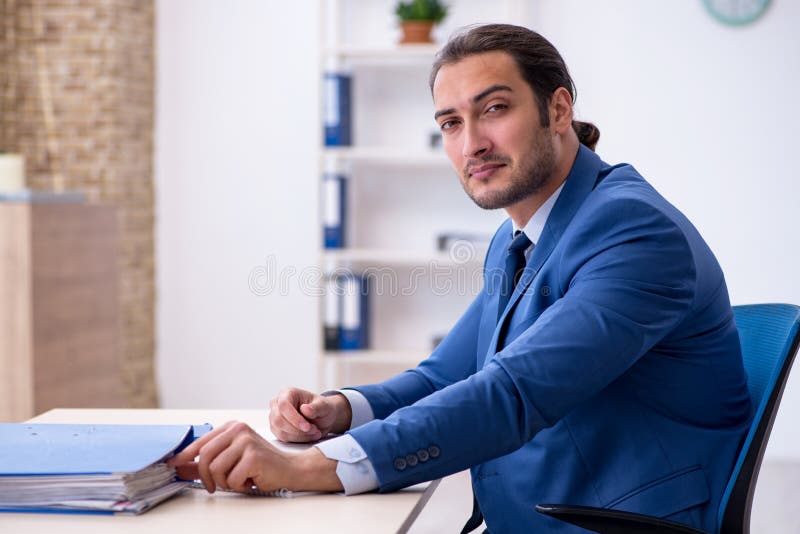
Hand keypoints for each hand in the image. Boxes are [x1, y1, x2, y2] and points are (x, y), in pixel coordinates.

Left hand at [167, 420, 341, 493]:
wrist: (289, 469)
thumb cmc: (260, 465)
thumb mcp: (230, 461)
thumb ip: (205, 464)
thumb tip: (180, 467)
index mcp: (232, 427)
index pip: (201, 442)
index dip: (185, 455)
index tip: (173, 464)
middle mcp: (238, 429)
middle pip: (205, 456)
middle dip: (206, 477)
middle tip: (213, 487)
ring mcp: (246, 441)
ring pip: (216, 469)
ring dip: (225, 483)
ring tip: (239, 480)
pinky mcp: (253, 456)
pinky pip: (231, 479)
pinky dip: (238, 486)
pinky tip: (250, 480)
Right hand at [269, 387, 350, 442]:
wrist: (322, 417)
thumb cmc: (322, 408)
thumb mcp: (324, 406)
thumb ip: (316, 407)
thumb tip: (305, 409)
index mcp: (287, 393)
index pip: (284, 405)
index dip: (294, 418)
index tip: (307, 427)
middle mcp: (277, 404)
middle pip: (279, 420)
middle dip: (298, 429)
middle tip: (314, 430)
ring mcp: (274, 417)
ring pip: (281, 432)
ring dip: (300, 436)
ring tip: (315, 433)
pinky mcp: (276, 429)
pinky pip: (283, 439)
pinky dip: (298, 440)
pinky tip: (309, 436)